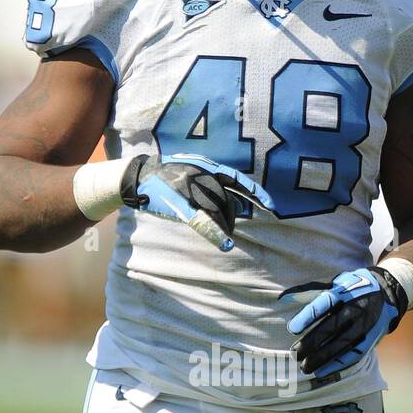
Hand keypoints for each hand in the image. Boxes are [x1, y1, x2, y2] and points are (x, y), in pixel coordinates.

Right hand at [120, 153, 271, 250]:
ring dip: (223, 227)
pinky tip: (225, 245)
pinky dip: (214, 234)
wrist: (140, 176)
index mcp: (208, 167)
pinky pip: (201, 221)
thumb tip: (240, 203)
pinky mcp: (179, 204)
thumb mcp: (195, 173)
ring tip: (222, 237)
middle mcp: (202, 175)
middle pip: (227, 201)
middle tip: (228, 231)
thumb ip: (217, 185)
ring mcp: (190, 189)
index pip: (238, 180)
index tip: (271, 206)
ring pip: (216, 211)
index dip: (256, 193)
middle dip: (231, 218)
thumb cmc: (170, 177)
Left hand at [283, 266, 407, 379]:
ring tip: (305, 367)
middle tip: (295, 354)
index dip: (308, 317)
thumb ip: (309, 291)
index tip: (291, 329)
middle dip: (312, 342)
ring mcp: (365, 324)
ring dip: (323, 357)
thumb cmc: (352, 288)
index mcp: (345, 291)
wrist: (388, 292)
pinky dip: (338, 364)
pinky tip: (322, 372)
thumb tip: (283, 298)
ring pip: (342, 344)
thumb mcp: (334, 283)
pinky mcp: (371, 338)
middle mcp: (356, 308)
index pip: (324, 304)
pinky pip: (354, 354)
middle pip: (332, 327)